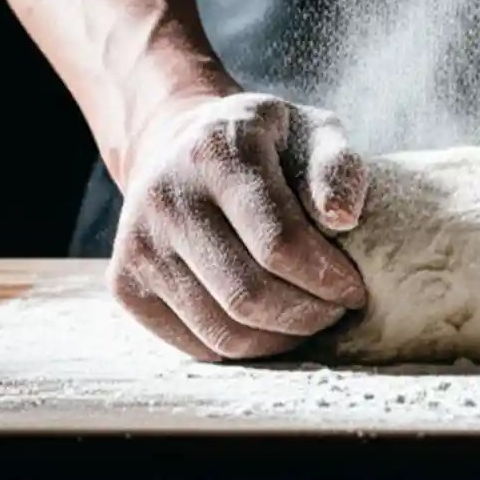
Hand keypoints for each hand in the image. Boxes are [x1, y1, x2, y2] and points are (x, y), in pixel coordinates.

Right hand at [106, 92, 368, 360]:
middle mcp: (167, 198)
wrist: (179, 145)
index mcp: (217, 153)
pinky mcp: (124, 284)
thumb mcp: (309, 130)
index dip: (328, 278)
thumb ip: (335, 166)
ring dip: (280, 340)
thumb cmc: (263, 145)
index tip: (355, 288)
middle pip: (249, 295)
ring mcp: (138, 245)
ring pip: (223, 331)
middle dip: (309, 316)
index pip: (280, 243)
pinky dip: (243, 348)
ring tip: (308, 318)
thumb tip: (344, 217)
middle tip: (336, 310)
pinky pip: (195, 346)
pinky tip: (269, 324)